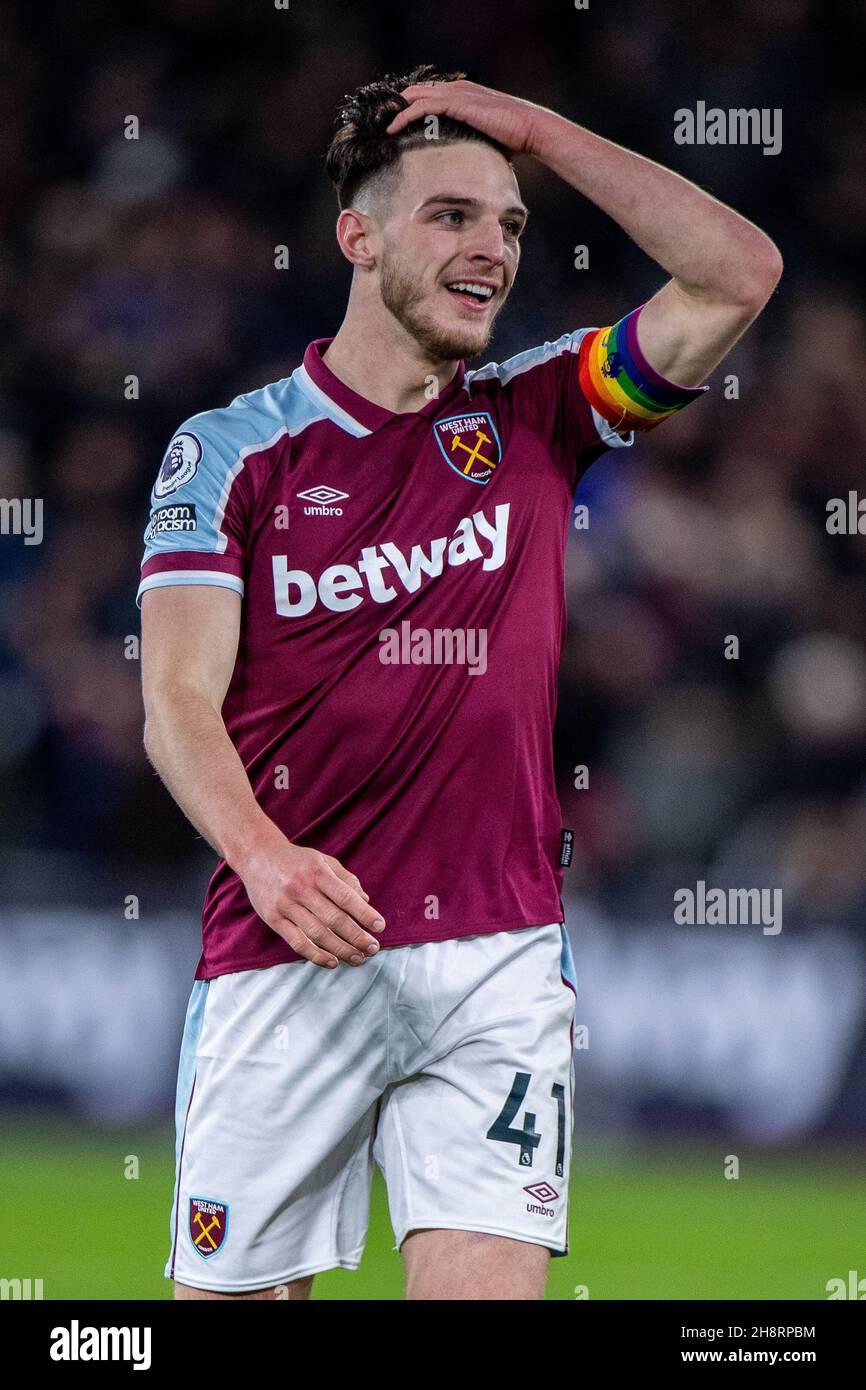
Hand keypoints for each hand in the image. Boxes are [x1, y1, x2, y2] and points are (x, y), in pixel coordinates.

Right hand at [239, 832, 385, 968]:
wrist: (257, 855)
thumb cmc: (296, 860)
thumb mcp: (323, 860)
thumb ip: (345, 879)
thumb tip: (366, 901)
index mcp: (317, 872)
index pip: (345, 897)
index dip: (364, 913)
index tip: (380, 927)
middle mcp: (301, 888)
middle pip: (334, 919)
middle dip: (357, 936)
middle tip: (373, 948)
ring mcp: (286, 905)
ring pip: (317, 934)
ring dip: (340, 950)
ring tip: (358, 958)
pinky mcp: (273, 919)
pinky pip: (297, 942)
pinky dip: (316, 955)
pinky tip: (332, 962)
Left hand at [386, 79, 545, 156]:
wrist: (529, 129)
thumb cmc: (514, 139)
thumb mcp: (486, 138)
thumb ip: (471, 142)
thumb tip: (465, 165)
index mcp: (464, 94)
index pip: (429, 94)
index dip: (410, 105)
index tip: (395, 122)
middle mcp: (458, 89)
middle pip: (417, 91)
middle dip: (397, 105)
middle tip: (380, 122)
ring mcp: (457, 94)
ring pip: (416, 96)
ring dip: (396, 110)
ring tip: (380, 125)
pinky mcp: (457, 103)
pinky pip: (423, 106)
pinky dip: (405, 116)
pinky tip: (393, 128)